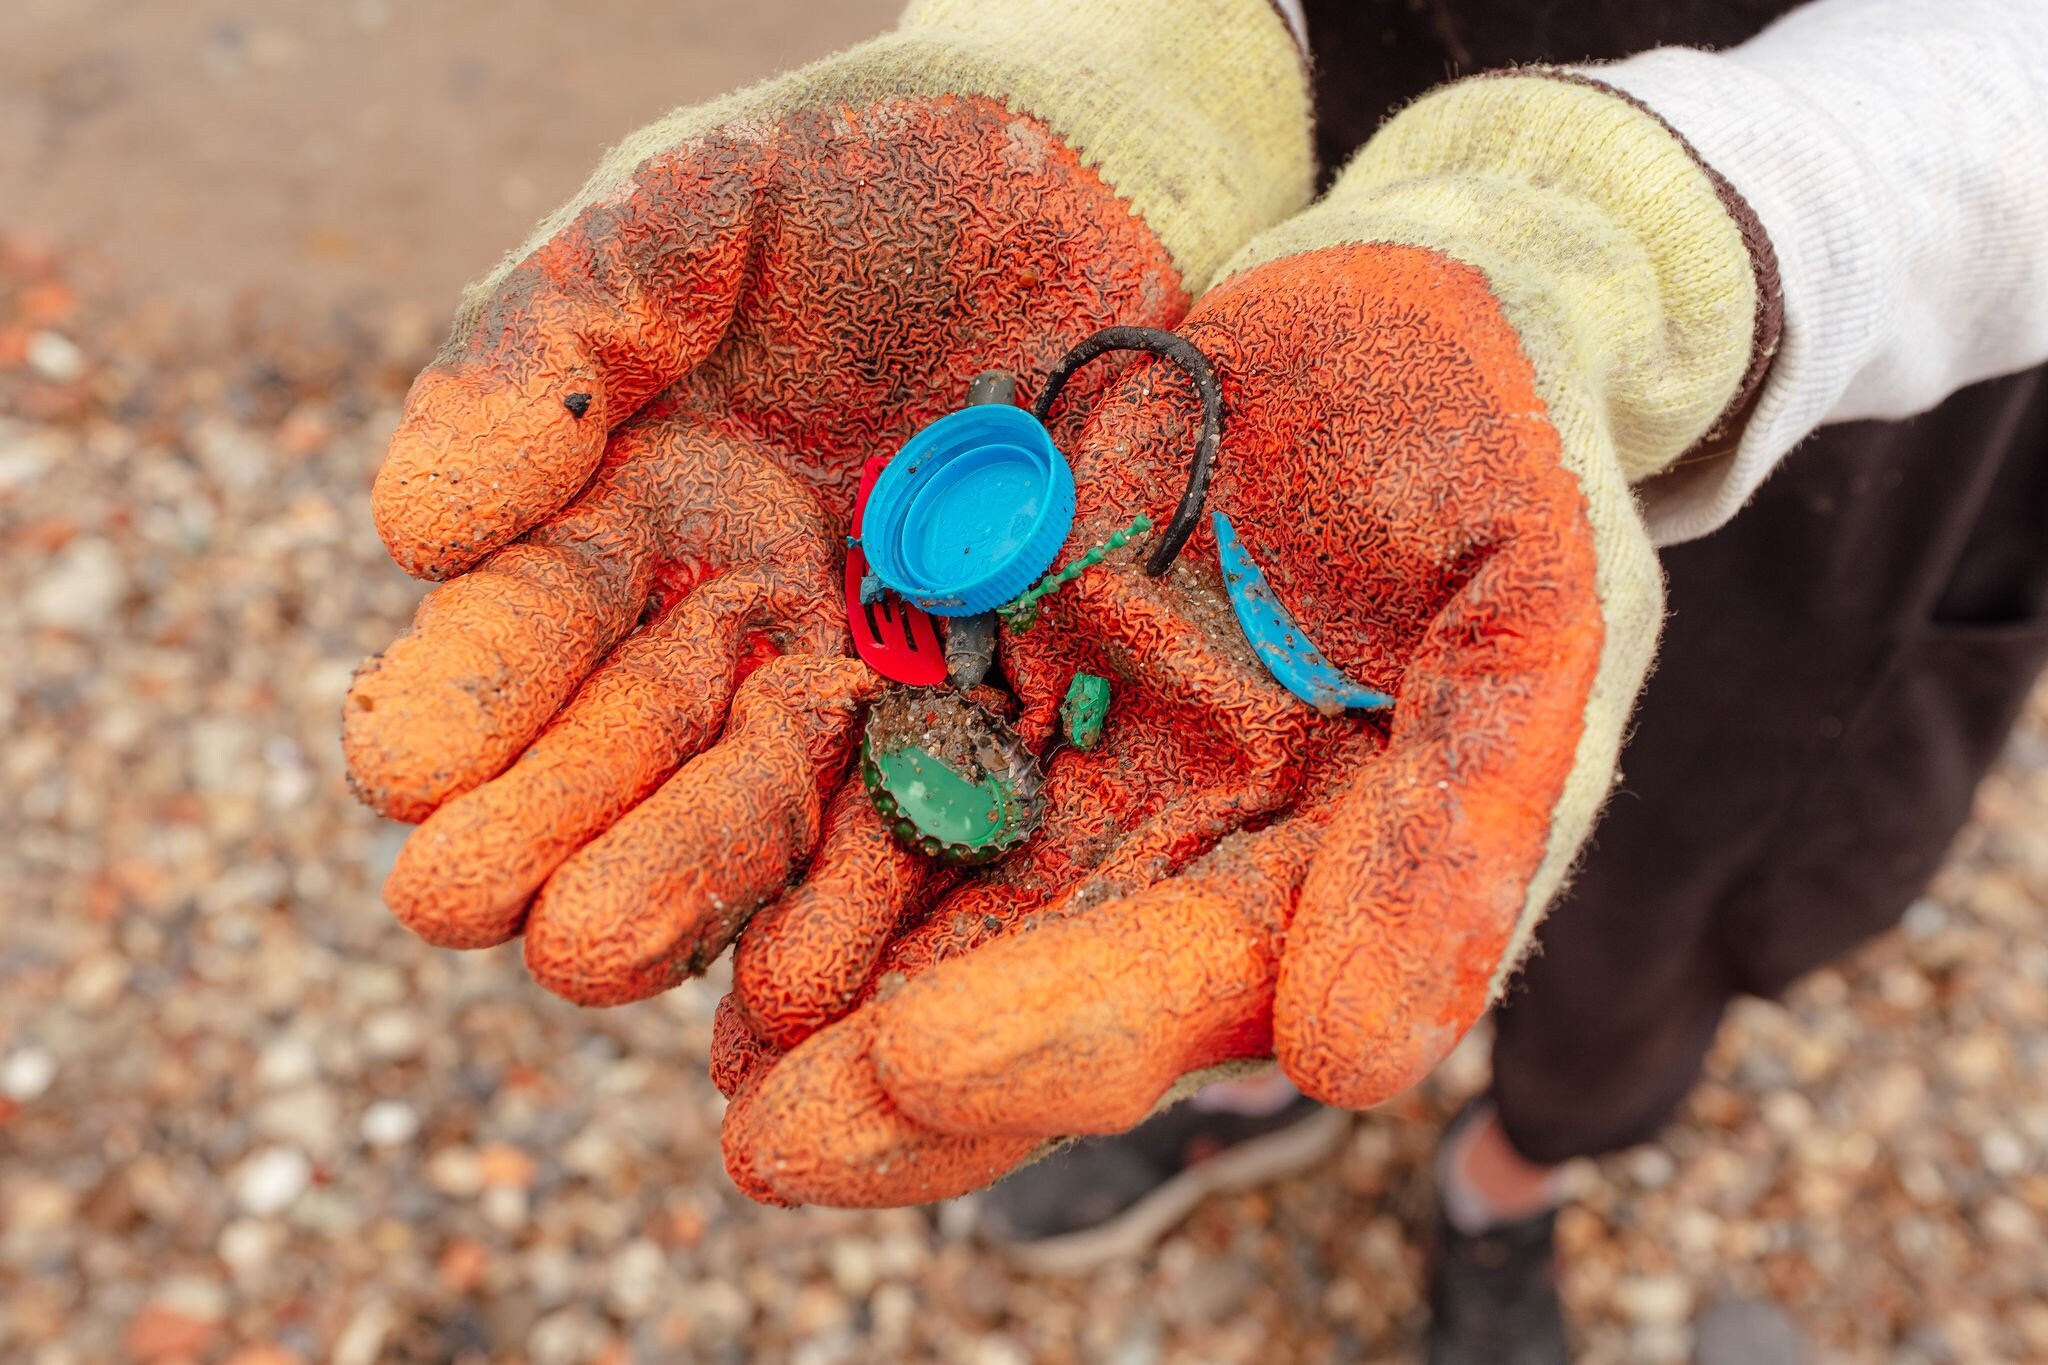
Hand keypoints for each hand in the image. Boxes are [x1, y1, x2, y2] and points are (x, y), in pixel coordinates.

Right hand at [340, 1, 1309, 1003]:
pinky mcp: (1003, 713)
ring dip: (683, 882)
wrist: (1103, 179)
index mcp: (638, 510)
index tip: (398, 766)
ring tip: (607, 947)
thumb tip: (412, 529)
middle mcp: (734, 620)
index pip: (530, 620)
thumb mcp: (691, 212)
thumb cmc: (874, 170)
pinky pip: (933, 820)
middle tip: (464, 901)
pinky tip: (803, 977)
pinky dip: (867, 903)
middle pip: (630, 747)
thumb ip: (555, 349)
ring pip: (765, 811)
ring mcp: (869, 680)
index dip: (467, 687)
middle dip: (549, 818)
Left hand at [716, 73, 1770, 1205]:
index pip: (1192, 980)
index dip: (1066, 1033)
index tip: (919, 1068)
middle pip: (1042, 987)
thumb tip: (1357, 1068)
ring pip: (941, 890)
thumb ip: (1466, 827)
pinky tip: (691, 858)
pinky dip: (799, 807)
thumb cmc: (1506, 446)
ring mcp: (1090, 753)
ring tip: (682, 1034)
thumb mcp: (1529, 616)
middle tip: (768, 1141)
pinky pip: (891, 741)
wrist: (1427, 309)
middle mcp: (1188, 840)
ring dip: (817, 968)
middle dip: (906, 1073)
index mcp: (1320, 862)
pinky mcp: (1008, 652)